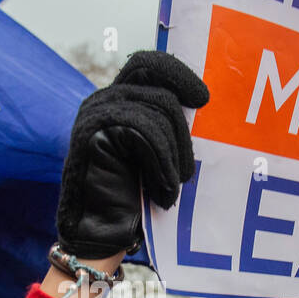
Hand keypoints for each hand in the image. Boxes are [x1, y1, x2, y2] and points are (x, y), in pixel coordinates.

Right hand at [57, 51, 209, 258]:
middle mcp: (101, 100)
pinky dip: (163, 165)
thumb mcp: (153, 152)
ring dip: (175, 153)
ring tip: (172, 186)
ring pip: (158, 110)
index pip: (147, 64)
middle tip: (191, 157)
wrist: (102, 233)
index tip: (203, 98)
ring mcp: (96, 115)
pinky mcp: (95, 134)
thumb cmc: (132, 196)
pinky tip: (162, 191)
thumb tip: (200, 102)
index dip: (177, 73)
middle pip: (156, 81)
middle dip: (181, 118)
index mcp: (115, 100)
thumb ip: (163, 122)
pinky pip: (147, 134)